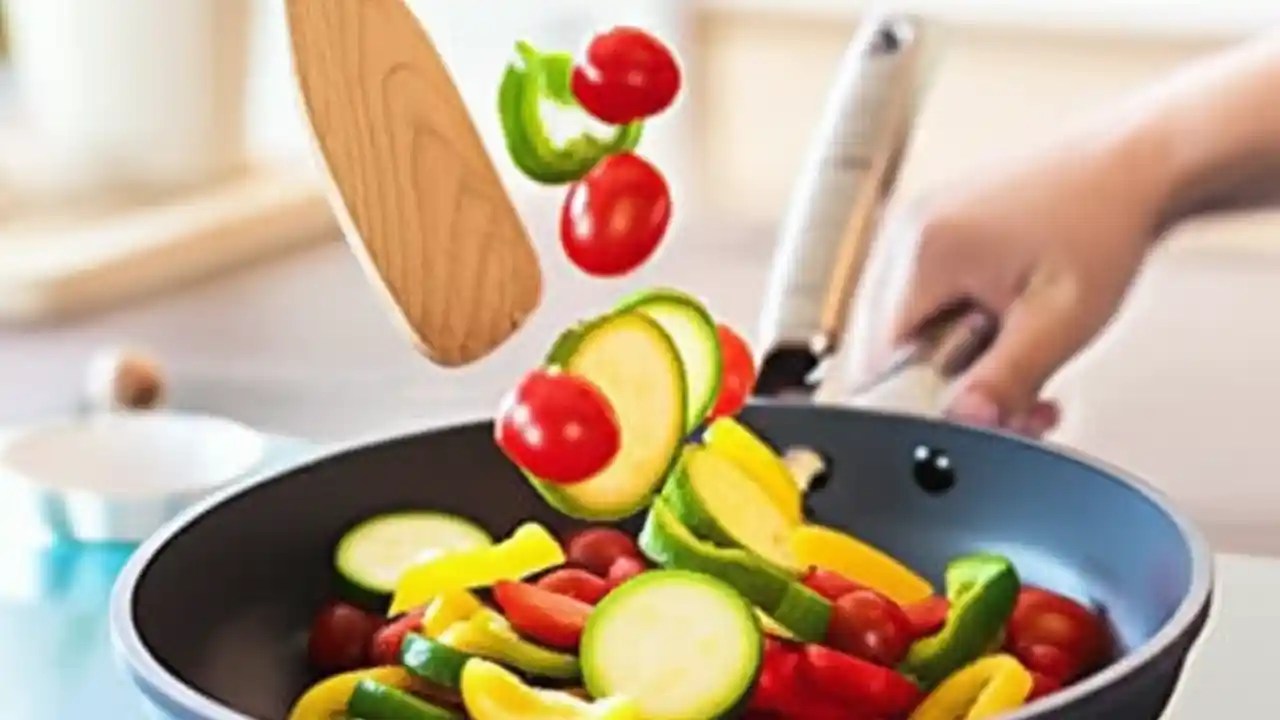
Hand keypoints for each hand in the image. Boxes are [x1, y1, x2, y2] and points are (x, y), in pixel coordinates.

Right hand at [850, 126, 1167, 436]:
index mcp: (927, 250)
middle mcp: (909, 231)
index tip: (974, 406)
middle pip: (890, 344)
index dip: (926, 394)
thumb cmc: (1105, 224)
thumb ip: (1006, 378)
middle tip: (1008, 387)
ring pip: (907, 326)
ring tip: (1013, 342)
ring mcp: (918, 226)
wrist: (1133, 169)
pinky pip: (922, 297)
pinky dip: (958, 324)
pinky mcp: (933, 228)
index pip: (881, 355)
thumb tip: (964, 420)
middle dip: (947, 380)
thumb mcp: (1061, 321)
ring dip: (956, 354)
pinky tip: (999, 321)